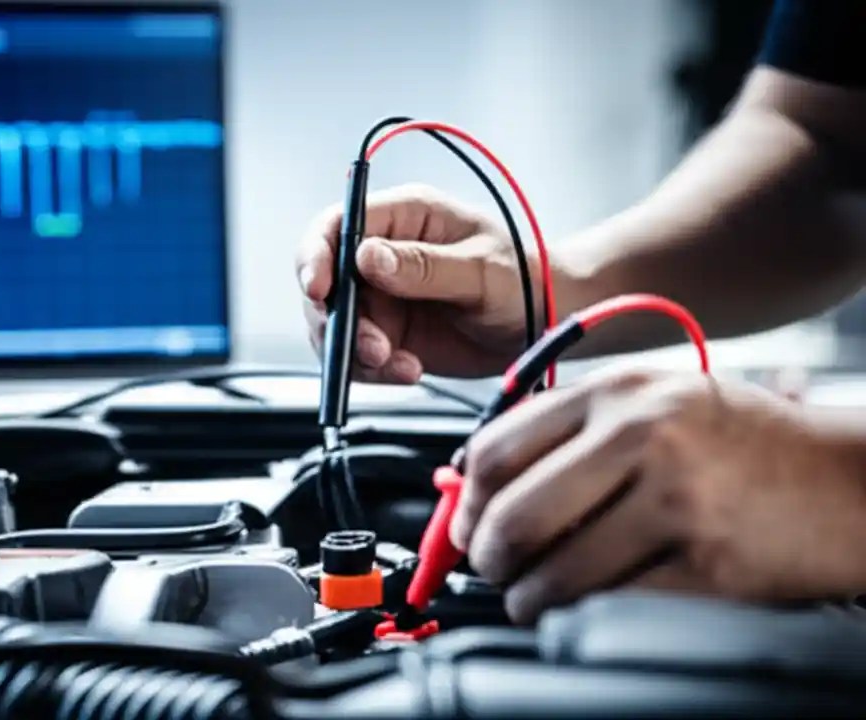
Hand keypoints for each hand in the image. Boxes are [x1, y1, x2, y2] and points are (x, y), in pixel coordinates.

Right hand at [295, 184, 539, 381]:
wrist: (544, 324)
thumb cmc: (524, 279)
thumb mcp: (480, 270)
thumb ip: (424, 266)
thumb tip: (367, 257)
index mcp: (404, 216)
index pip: (336, 225)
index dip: (316, 255)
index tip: (318, 289)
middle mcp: (382, 254)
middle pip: (325, 280)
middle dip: (337, 319)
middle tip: (372, 347)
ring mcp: (380, 297)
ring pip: (334, 325)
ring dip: (355, 351)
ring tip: (397, 363)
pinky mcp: (386, 335)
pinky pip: (356, 357)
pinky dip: (374, 371)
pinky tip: (409, 370)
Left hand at [449, 368, 865, 623]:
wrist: (847, 480)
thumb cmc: (742, 443)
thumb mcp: (655, 404)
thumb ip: (570, 432)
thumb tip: (476, 481)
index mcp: (618, 392)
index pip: (497, 447)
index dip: (465, 498)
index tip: (461, 523)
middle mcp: (641, 435)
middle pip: (514, 512)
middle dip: (484, 555)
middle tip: (486, 568)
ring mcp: (674, 497)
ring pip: (554, 566)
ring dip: (522, 595)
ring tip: (524, 598)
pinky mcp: (703, 557)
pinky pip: (608, 595)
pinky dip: (574, 611)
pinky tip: (570, 606)